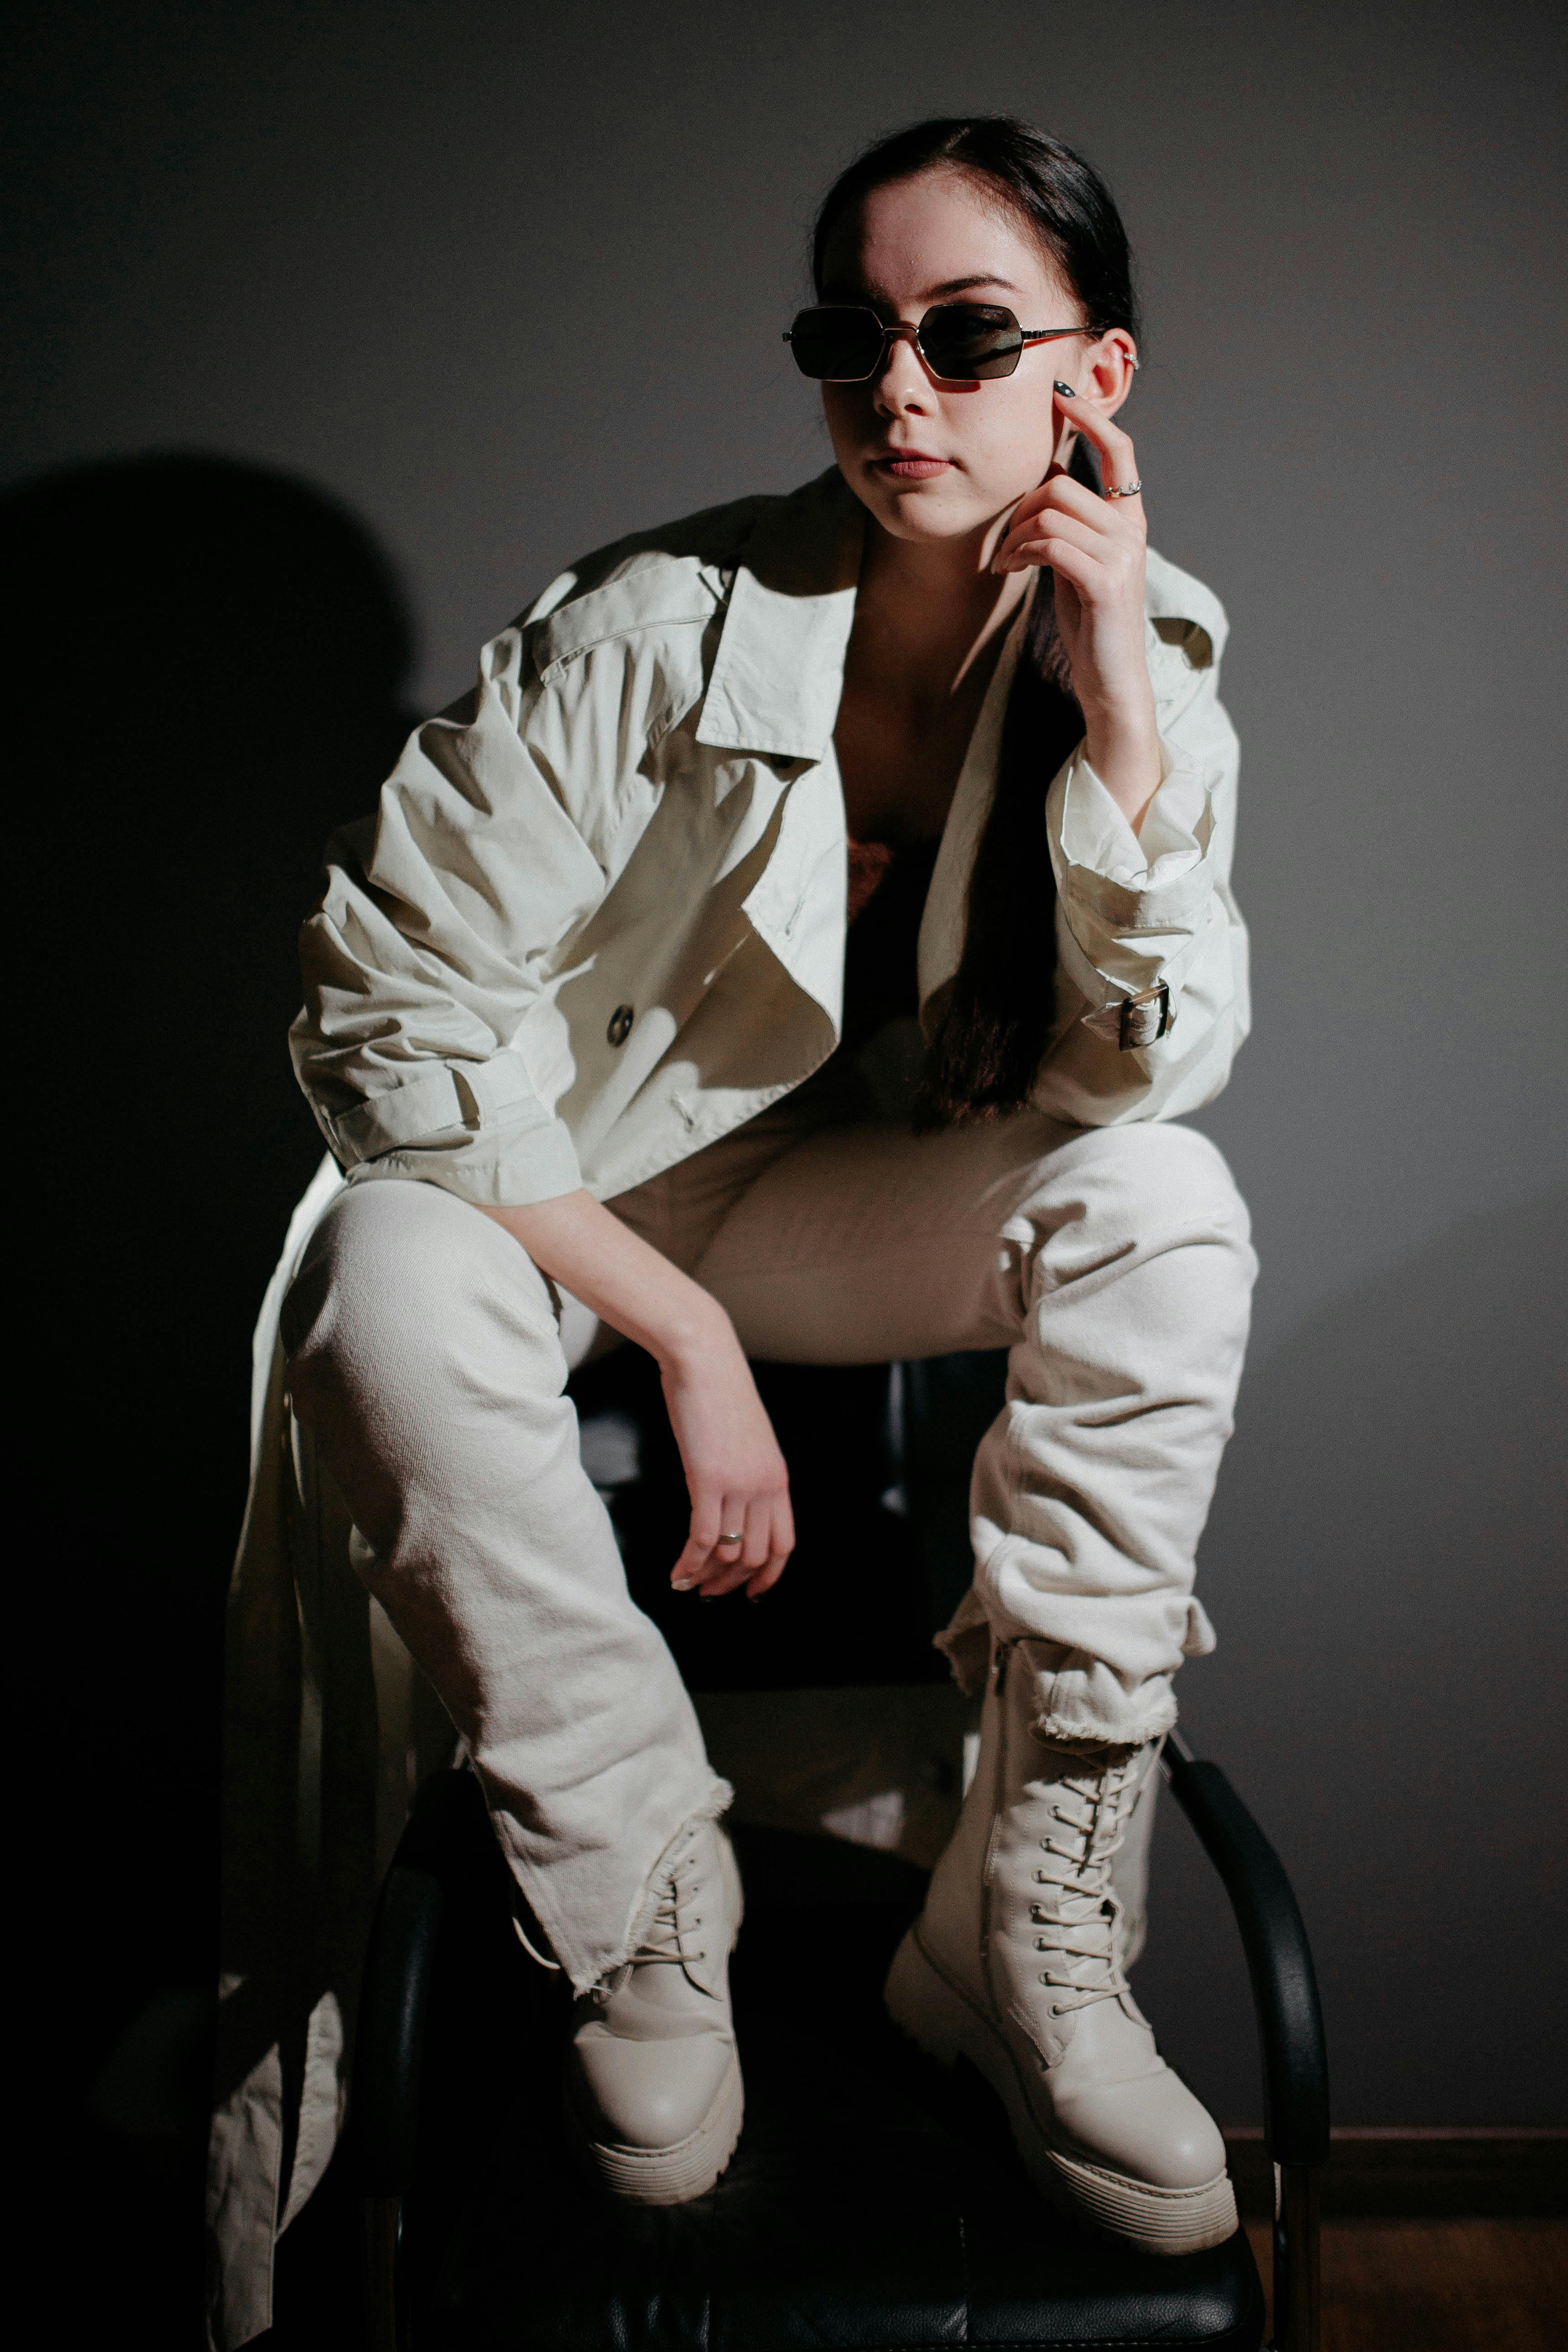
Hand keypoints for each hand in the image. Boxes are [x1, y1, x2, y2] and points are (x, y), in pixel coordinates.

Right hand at [477, 1187, 793, 1600]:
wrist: (705, 1357)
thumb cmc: (718, 1392)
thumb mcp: (744, 1437)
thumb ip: (745, 1470)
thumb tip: (732, 1497)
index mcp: (778, 1477)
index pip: (784, 1543)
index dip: (768, 1575)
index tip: (750, 1592)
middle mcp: (765, 1486)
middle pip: (757, 1555)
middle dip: (733, 1583)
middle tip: (708, 1592)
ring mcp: (739, 1484)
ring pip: (729, 1552)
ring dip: (707, 1576)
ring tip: (687, 1584)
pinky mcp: (709, 1479)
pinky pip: (703, 1537)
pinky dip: (689, 1562)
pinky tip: (675, 1573)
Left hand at [992, 385, 1159, 828]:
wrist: (1110, 680)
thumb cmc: (1090, 625)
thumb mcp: (1077, 564)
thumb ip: (1068, 527)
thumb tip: (1037, 496)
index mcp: (1129, 519)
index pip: (1119, 450)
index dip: (1092, 418)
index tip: (1064, 397)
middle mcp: (1132, 529)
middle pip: (1061, 484)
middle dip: (1020, 509)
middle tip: (1006, 544)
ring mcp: (1122, 554)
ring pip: (1052, 511)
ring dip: (1015, 536)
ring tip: (1006, 563)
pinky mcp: (1105, 580)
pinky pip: (1050, 543)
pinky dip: (1019, 553)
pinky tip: (1008, 571)